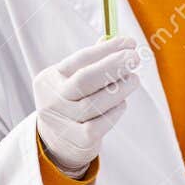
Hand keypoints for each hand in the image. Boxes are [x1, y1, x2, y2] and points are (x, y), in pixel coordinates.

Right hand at [33, 37, 141, 175]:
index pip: (80, 59)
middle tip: (135, 58)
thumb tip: (118, 42)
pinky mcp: (78, 140)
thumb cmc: (70, 103)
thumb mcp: (71, 80)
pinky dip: (116, 111)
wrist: (56, 143)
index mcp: (49, 79)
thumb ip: (91, 63)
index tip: (129, 42)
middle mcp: (52, 99)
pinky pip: (101, 123)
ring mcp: (63, 121)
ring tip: (134, 80)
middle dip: (113, 66)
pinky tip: (122, 104)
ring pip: (96, 103)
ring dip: (120, 89)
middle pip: (85, 80)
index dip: (106, 49)